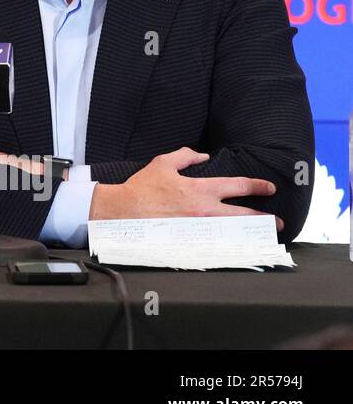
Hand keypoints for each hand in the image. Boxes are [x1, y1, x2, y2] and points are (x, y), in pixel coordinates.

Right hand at [90, 147, 282, 232]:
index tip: (269, 188)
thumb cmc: (142, 187)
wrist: (125, 211)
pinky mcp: (191, 241)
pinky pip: (217, 244)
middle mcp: (205, 210)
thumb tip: (202, 156)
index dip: (258, 186)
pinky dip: (231, 245)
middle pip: (244, 215)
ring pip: (234, 232)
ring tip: (265, 237)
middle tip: (279, 222)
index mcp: (201, 189)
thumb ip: (185, 157)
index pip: (238, 185)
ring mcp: (199, 229)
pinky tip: (240, 247)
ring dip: (252, 234)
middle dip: (265, 218)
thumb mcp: (163, 164)